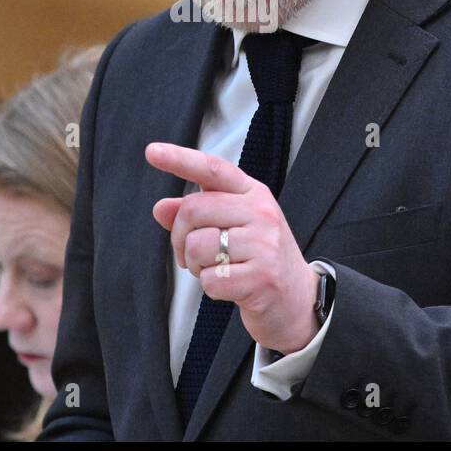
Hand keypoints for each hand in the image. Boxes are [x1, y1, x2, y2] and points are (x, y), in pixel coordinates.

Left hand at [146, 141, 320, 354]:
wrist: (298, 299)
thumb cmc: (258, 258)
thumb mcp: (232, 227)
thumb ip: (197, 215)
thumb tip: (160, 207)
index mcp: (254, 194)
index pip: (213, 169)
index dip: (180, 159)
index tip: (152, 151)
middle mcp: (261, 213)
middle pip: (192, 210)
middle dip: (179, 237)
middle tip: (190, 255)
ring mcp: (264, 245)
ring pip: (196, 246)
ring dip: (195, 265)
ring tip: (216, 269)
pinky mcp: (262, 278)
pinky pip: (209, 280)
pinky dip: (210, 287)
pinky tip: (230, 286)